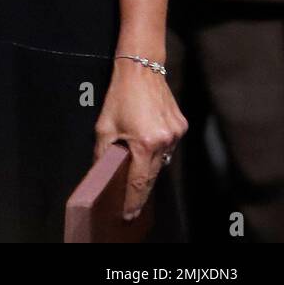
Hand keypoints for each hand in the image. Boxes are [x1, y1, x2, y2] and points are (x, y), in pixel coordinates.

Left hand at [95, 61, 187, 221]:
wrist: (141, 70)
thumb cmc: (120, 96)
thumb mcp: (104, 125)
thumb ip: (103, 152)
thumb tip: (101, 173)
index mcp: (144, 143)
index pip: (138, 182)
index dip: (132, 201)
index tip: (128, 215)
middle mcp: (164, 142)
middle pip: (152, 175)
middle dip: (140, 190)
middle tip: (131, 206)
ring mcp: (176, 135)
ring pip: (162, 161)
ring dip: (149, 167)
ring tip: (137, 171)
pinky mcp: (182, 128)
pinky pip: (169, 147)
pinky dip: (158, 150)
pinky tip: (148, 143)